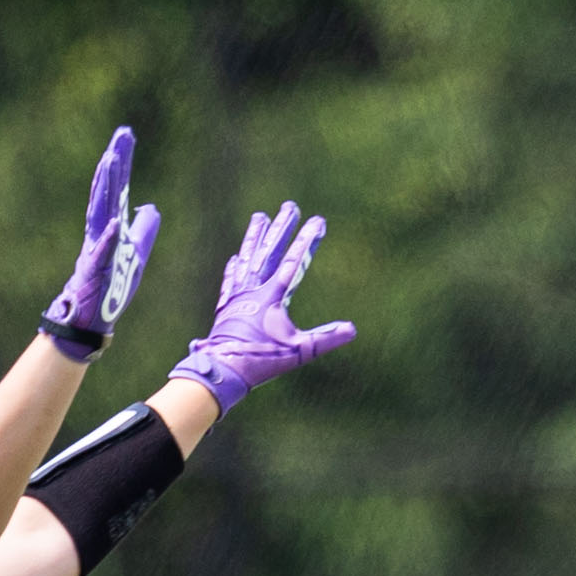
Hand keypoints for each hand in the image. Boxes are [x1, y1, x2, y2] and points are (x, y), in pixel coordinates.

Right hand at [41, 128, 162, 359]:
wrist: (92, 315)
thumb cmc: (111, 285)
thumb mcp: (136, 254)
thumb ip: (143, 230)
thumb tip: (151, 207)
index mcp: (111, 225)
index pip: (118, 188)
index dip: (122, 162)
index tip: (127, 135)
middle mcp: (101, 231)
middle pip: (109, 192)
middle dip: (115, 163)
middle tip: (122, 135)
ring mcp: (97, 248)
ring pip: (102, 212)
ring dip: (106, 188)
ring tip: (111, 162)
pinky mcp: (96, 271)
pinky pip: (104, 253)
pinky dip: (110, 239)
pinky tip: (116, 223)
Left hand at [169, 202, 358, 413]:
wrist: (223, 369)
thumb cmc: (261, 361)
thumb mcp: (299, 351)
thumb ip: (326, 338)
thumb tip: (352, 329)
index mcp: (272, 296)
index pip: (294, 262)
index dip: (307, 240)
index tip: (317, 221)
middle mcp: (254, 290)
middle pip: (270, 252)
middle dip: (282, 228)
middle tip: (289, 206)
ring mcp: (239, 297)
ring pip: (249, 259)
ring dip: (255, 237)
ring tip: (260, 217)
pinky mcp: (227, 307)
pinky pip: (232, 280)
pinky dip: (235, 267)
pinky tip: (236, 257)